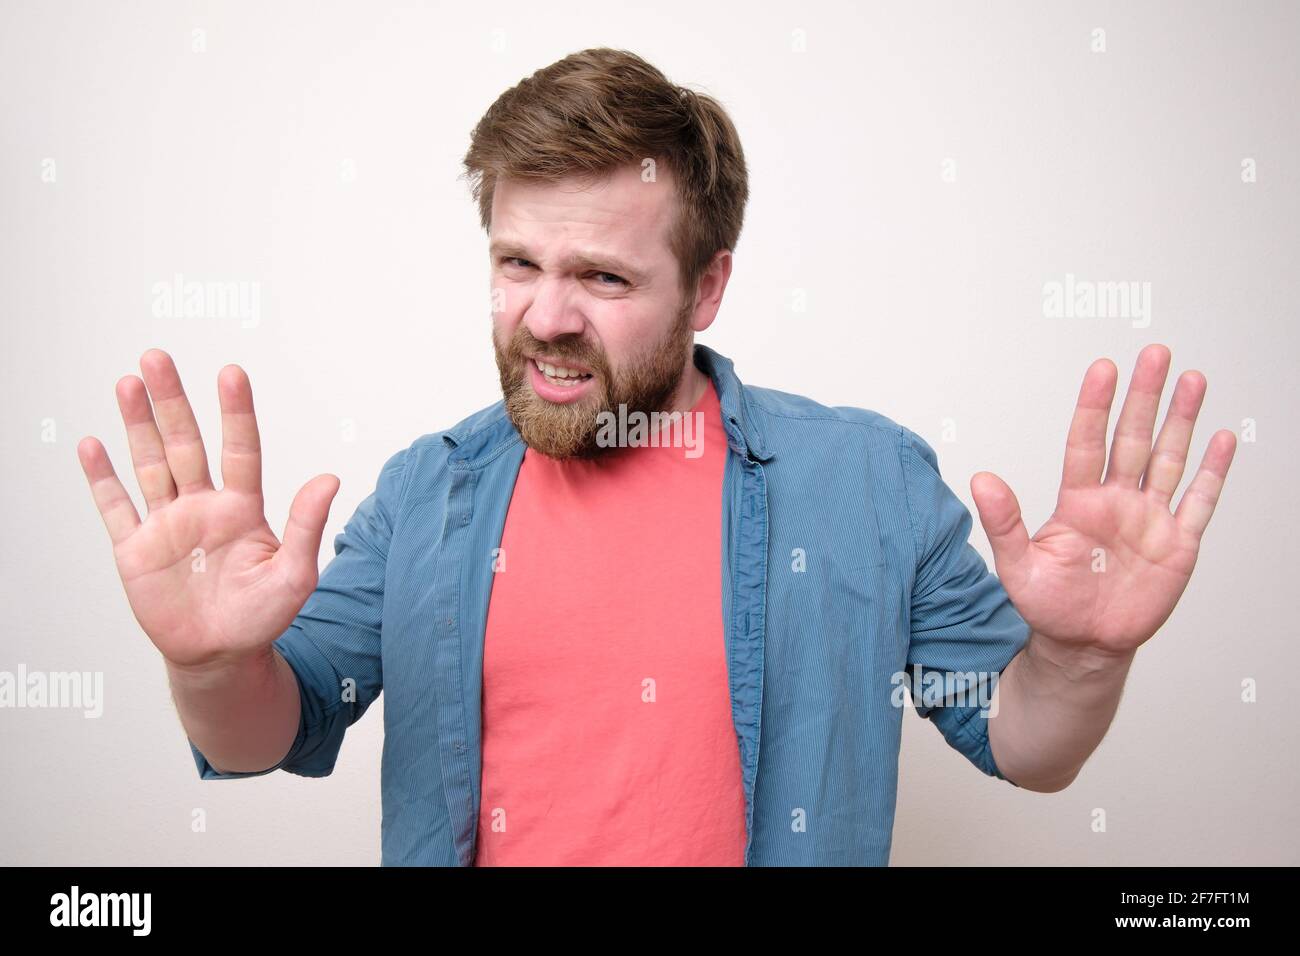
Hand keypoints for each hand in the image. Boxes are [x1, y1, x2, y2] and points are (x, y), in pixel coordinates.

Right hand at [77, 350, 339, 668]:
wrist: (221, 656)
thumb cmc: (262, 616)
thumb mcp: (295, 574)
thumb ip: (306, 526)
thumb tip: (329, 478)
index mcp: (242, 508)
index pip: (240, 449)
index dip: (235, 412)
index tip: (231, 372)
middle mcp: (203, 507)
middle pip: (185, 444)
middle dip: (171, 402)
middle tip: (157, 357)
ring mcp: (167, 524)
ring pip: (149, 464)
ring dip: (136, 425)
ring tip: (127, 383)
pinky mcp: (136, 549)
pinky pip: (116, 507)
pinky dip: (102, 479)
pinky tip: (92, 445)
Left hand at [969, 344, 1235, 655]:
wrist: (1083, 645)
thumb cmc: (1048, 605)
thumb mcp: (1017, 565)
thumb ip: (1003, 521)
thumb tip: (979, 478)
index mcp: (1079, 501)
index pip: (1087, 442)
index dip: (1095, 406)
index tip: (1104, 368)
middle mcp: (1117, 501)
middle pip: (1134, 438)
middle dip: (1145, 395)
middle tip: (1155, 353)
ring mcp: (1149, 519)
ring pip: (1170, 459)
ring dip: (1182, 420)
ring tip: (1192, 379)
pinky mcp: (1177, 545)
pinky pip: (1198, 502)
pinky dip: (1211, 472)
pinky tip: (1221, 440)